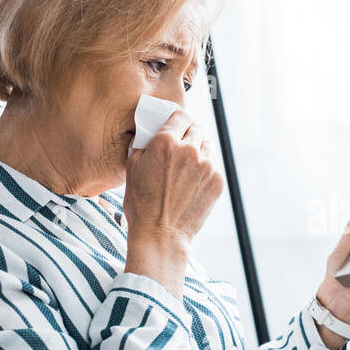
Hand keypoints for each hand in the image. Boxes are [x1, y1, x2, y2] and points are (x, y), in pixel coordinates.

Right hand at [122, 108, 223, 297]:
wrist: (161, 234)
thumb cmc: (142, 204)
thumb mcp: (132, 167)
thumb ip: (144, 144)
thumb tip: (150, 132)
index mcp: (165, 142)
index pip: (181, 116)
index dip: (177, 120)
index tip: (176, 126)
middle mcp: (189, 150)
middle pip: (197, 128)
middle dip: (189, 133)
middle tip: (182, 145)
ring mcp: (206, 166)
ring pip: (207, 145)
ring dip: (199, 150)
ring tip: (188, 165)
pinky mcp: (217, 181)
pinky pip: (213, 165)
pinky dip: (205, 169)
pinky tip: (193, 182)